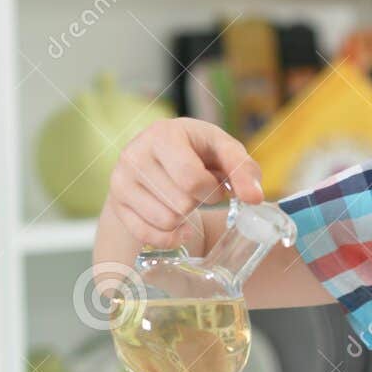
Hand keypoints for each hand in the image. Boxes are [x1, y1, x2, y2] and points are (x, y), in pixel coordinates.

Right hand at [104, 118, 262, 251]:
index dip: (212, 190)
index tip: (216, 184)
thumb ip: (244, 169)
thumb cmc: (196, 151)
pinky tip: (179, 226)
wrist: (157, 156)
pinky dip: (170, 237)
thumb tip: (255, 199)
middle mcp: (135, 155)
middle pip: (180, 203)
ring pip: (165, 221)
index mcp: (163, 134)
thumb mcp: (223, 150)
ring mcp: (120, 180)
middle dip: (199, 203)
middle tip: (199, 192)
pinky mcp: (117, 204)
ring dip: (185, 218)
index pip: (191, 180)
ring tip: (185, 200)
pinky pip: (148, 236)